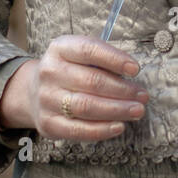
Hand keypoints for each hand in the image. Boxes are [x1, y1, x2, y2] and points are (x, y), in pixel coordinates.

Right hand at [0, 40, 149, 143]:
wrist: (33, 91)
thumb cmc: (69, 70)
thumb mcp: (79, 54)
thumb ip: (101, 60)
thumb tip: (131, 75)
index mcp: (60, 48)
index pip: (89, 50)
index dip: (114, 59)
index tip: (135, 69)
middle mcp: (50, 72)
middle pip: (92, 81)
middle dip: (123, 90)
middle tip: (143, 96)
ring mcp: (46, 99)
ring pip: (86, 106)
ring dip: (117, 110)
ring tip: (137, 110)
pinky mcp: (48, 123)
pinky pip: (77, 130)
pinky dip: (101, 130)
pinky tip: (119, 126)